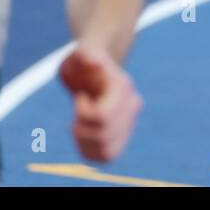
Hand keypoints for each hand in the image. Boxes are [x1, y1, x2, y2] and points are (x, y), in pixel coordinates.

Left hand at [58, 45, 142, 162]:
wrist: (96, 67)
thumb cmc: (84, 60)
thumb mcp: (79, 53)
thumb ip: (85, 55)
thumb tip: (92, 61)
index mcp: (122, 87)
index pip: (102, 116)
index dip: (83, 112)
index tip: (79, 97)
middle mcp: (132, 105)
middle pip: (103, 135)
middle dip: (82, 128)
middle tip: (78, 111)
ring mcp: (129, 121)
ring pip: (107, 150)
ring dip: (85, 142)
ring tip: (80, 125)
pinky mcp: (123, 134)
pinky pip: (108, 156)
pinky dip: (91, 152)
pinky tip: (83, 136)